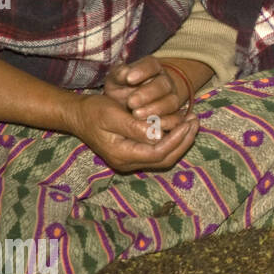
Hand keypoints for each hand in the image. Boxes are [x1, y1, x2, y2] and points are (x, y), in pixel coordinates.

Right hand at [67, 92, 198, 173]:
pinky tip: (179, 125)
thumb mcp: (112, 115)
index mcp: (122, 155)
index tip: (188, 122)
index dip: (176, 139)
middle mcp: (128, 162)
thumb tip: (159, 134)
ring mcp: (131, 160)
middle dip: (184, 141)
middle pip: (165, 159)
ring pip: (164, 158)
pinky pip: (159, 152)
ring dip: (181, 141)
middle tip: (195, 121)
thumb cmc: (93, 111)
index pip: (158, 153)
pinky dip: (172, 140)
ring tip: (192, 122)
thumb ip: (135, 127)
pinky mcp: (134, 154)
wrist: (78, 115)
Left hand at [104, 56, 191, 124]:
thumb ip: (119, 75)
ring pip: (171, 102)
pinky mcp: (175, 114)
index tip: (129, 79)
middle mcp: (165, 81)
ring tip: (136, 115)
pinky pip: (175, 118)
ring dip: (155, 109)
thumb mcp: (115, 80)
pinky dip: (164, 122)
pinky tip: (150, 125)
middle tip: (131, 102)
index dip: (143, 71)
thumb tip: (125, 73)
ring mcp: (171, 97)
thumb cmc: (120, 89)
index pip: (152, 65)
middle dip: (147, 94)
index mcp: (152, 68)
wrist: (127, 105)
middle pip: (163, 85)